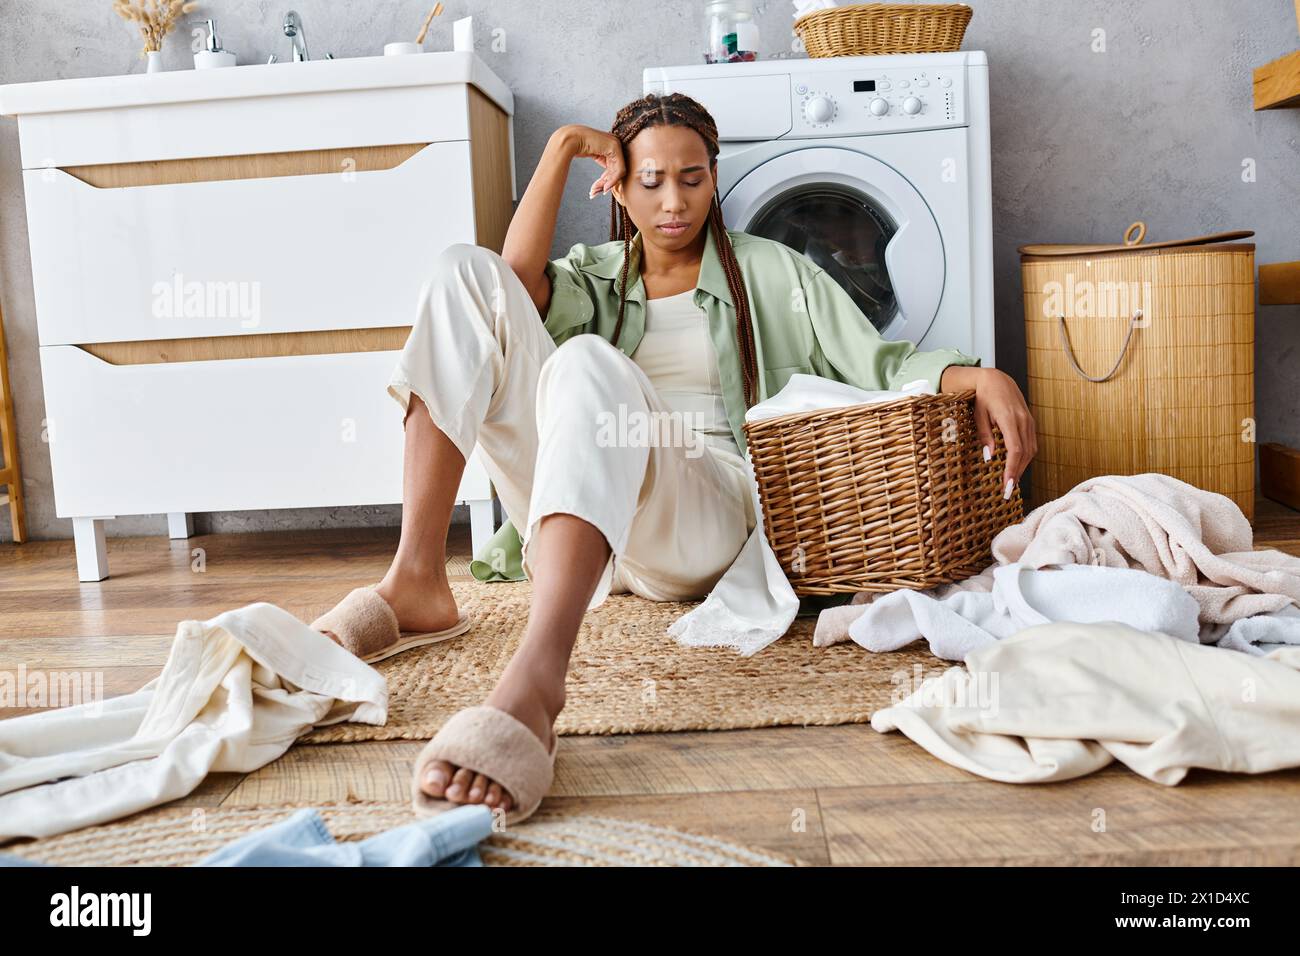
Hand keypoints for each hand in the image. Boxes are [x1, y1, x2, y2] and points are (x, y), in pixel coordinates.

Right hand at [555, 125, 626, 197]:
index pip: (614, 166)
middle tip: (594, 193)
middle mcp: (615, 143)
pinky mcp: (615, 148)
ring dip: (607, 184)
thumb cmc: (576, 146)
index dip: (606, 180)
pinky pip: (619, 169)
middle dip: (605, 184)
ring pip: (618, 172)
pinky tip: (604, 187)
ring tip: (595, 192)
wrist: (569, 139)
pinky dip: (612, 180)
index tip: (596, 189)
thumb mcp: (593, 154)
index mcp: (611, 144)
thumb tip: (608, 175)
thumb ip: (603, 160)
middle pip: (616, 170)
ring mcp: (616, 144)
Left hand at [942, 366, 1037, 498]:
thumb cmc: (983, 397)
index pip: (1016, 450)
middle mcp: (1023, 421)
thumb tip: (989, 457)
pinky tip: (1017, 467)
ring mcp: (1029, 421)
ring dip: (1022, 467)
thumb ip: (985, 435)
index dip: (1013, 469)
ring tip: (1011, 482)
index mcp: (1010, 419)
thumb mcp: (978, 415)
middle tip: (1007, 491)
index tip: (1007, 485)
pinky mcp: (1030, 422)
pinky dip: (1025, 458)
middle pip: (1025, 453)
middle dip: (1017, 474)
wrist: (996, 379)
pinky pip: (1031, 443)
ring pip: (1031, 450)